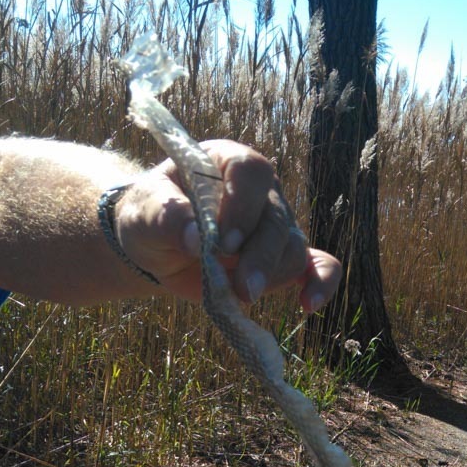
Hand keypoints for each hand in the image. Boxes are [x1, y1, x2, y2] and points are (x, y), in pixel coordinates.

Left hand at [115, 140, 340, 312]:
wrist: (157, 245)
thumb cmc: (152, 216)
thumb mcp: (144, 211)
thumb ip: (165, 216)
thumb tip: (195, 238)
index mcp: (227, 163)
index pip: (250, 172)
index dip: (242, 207)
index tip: (222, 243)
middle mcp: (260, 192)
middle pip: (276, 218)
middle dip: (260, 256)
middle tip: (242, 288)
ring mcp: (276, 226)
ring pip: (292, 248)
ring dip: (271, 275)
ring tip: (241, 295)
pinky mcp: (282, 260)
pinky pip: (318, 266)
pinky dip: (321, 283)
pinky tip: (309, 303)